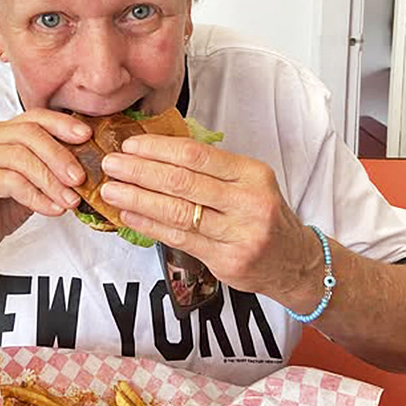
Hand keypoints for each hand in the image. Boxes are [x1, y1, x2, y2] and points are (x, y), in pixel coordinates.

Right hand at [0, 111, 90, 268]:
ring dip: (51, 180)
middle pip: (28, 134)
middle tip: (80, 177)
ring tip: (69, 199)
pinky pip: (10, 182)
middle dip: (59, 156)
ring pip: (20, 158)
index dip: (61, 125)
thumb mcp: (30, 182)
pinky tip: (51, 209)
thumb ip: (48, 166)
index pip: (33, 118)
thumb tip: (85, 159)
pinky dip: (36, 196)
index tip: (86, 137)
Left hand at [99, 134, 321, 303]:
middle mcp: (247, 202)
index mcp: (251, 173)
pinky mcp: (226, 261)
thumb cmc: (261, 214)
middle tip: (112, 164)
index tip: (130, 145)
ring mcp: (238, 234)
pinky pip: (178, 239)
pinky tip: (129, 216)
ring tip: (112, 190)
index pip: (196, 155)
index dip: (158, 148)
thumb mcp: (247, 180)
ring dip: (137, 199)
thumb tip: (155, 151)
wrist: (293, 261)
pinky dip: (149, 225)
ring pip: (176, 212)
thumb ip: (210, 168)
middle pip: (182, 182)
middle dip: (140, 171)